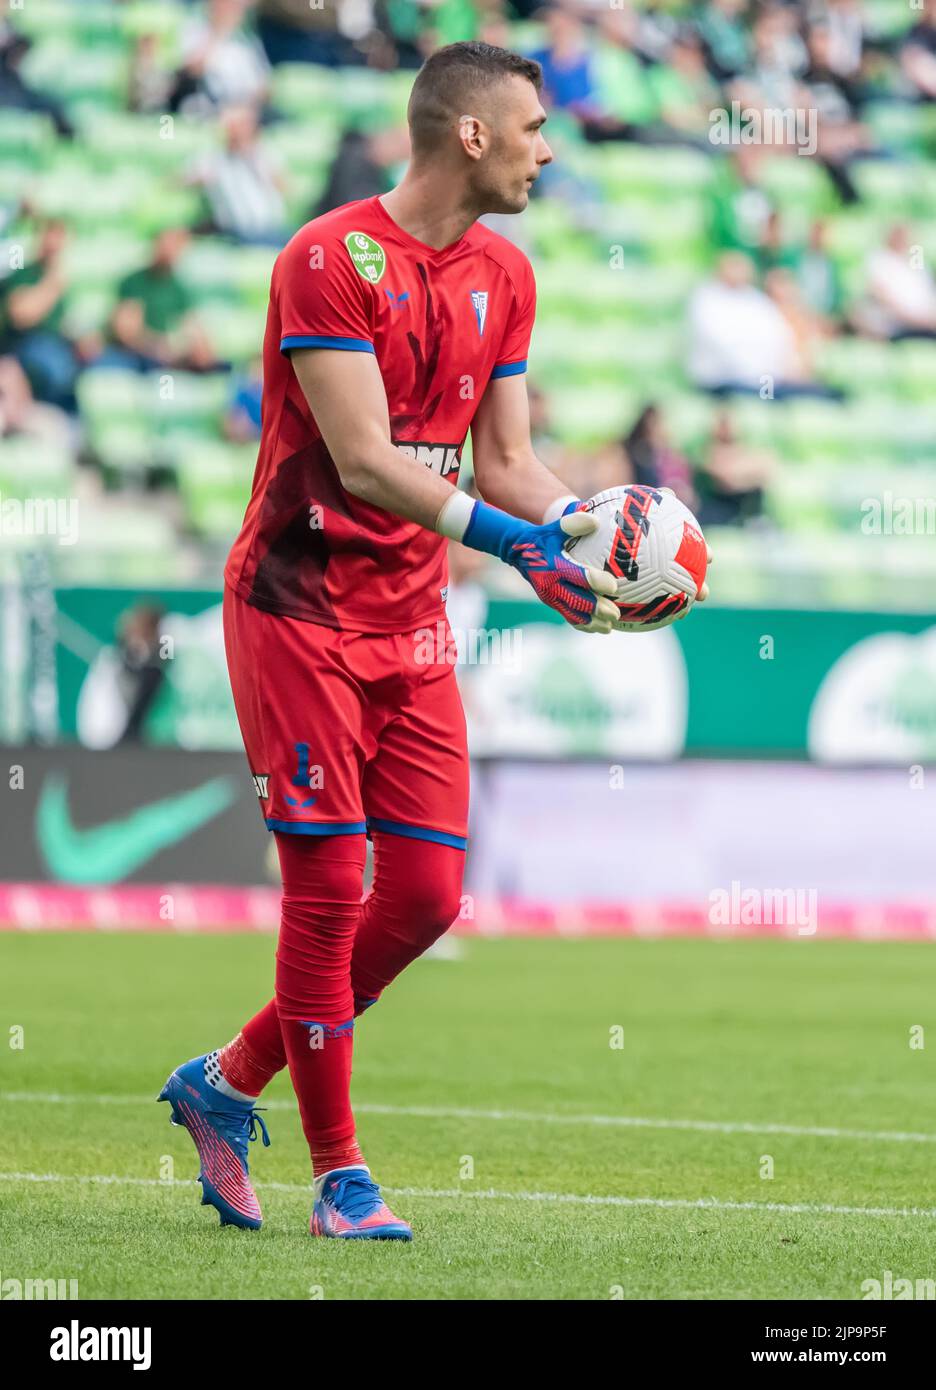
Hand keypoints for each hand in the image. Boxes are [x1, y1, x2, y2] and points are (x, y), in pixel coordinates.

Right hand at [506, 510, 618, 633]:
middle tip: (616, 614)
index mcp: (554, 566)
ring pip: (573, 614)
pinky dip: (582, 624)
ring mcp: (550, 597)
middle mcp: (551, 585)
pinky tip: (597, 628)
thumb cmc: (542, 538)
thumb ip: (572, 523)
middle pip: (577, 601)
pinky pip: (567, 616)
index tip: (614, 586)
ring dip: (592, 622)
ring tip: (609, 627)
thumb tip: (595, 520)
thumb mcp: (553, 528)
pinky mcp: (551, 602)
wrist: (517, 552)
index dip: (596, 582)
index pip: (578, 576)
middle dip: (597, 609)